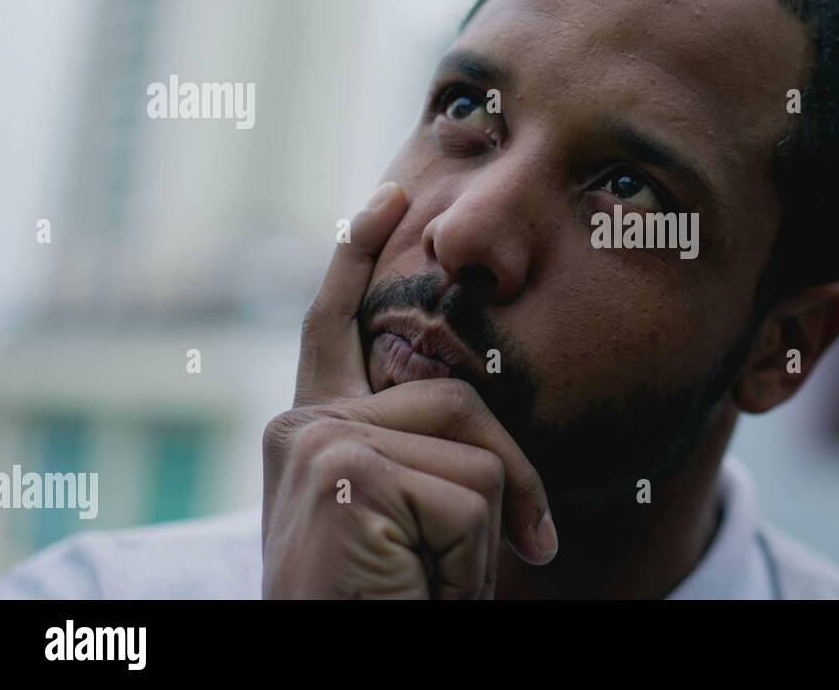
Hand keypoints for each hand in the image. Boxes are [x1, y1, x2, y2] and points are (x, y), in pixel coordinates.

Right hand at [261, 182, 556, 598]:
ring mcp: (318, 446)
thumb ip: (424, 457)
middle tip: (535, 546)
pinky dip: (473, 564)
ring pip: (475, 455)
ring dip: (484, 541)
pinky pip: (470, 497)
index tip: (388, 195)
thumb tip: (481, 416)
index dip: (357, 260)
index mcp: (315, 434)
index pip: (334, 329)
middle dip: (515, 481)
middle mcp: (303, 429)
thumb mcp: (407, 524)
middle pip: (460, 402)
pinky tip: (417, 593)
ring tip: (431, 589)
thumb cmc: (385, 604)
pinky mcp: (346, 471)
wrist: (344, 661)